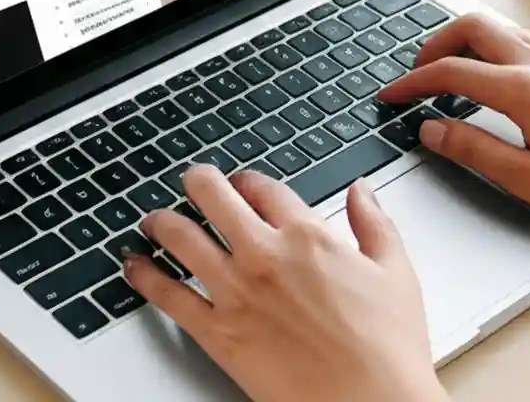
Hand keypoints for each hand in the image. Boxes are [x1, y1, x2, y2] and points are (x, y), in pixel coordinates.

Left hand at [125, 167, 445, 401]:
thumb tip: (361, 193)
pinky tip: (134, 267)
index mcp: (308, 236)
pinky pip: (168, 295)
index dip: (247, 180)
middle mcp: (265, 255)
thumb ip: (374, 224)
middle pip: (213, 196)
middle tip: (192, 182)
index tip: (242, 183)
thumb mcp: (395, 273)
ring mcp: (236, 291)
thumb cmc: (387, 348)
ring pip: (181, 237)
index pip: (263, 188)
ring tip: (154, 219)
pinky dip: (144, 276)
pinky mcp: (217, 332)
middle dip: (198, 182)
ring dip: (162, 221)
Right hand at [379, 14, 529, 236]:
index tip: (390, 95)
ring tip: (447, 73)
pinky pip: (523, 41)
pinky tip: (494, 76)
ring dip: (464, 42)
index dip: (412, 83)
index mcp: (524, 91)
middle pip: (472, 28)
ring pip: (500, 29)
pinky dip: (493, 47)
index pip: (451, 71)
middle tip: (414, 75)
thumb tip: (433, 131)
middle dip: (434, 45)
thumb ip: (474, 150)